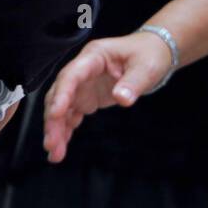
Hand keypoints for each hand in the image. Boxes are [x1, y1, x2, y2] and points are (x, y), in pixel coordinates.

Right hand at [43, 32, 171, 162]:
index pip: (71, 75)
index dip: (61, 94)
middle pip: (60, 94)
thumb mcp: (147, 66)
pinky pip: (70, 114)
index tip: (56, 114)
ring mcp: (83, 84)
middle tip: (52, 144)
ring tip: (55, 153)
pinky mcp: (87, 97)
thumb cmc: (149, 54)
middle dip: (53, 120)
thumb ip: (134, 82)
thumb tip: (122, 98)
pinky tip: (61, 146)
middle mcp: (83, 70)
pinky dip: (65, 130)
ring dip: (56, 129)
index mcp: (95, 56)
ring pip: (61, 107)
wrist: (154, 53)